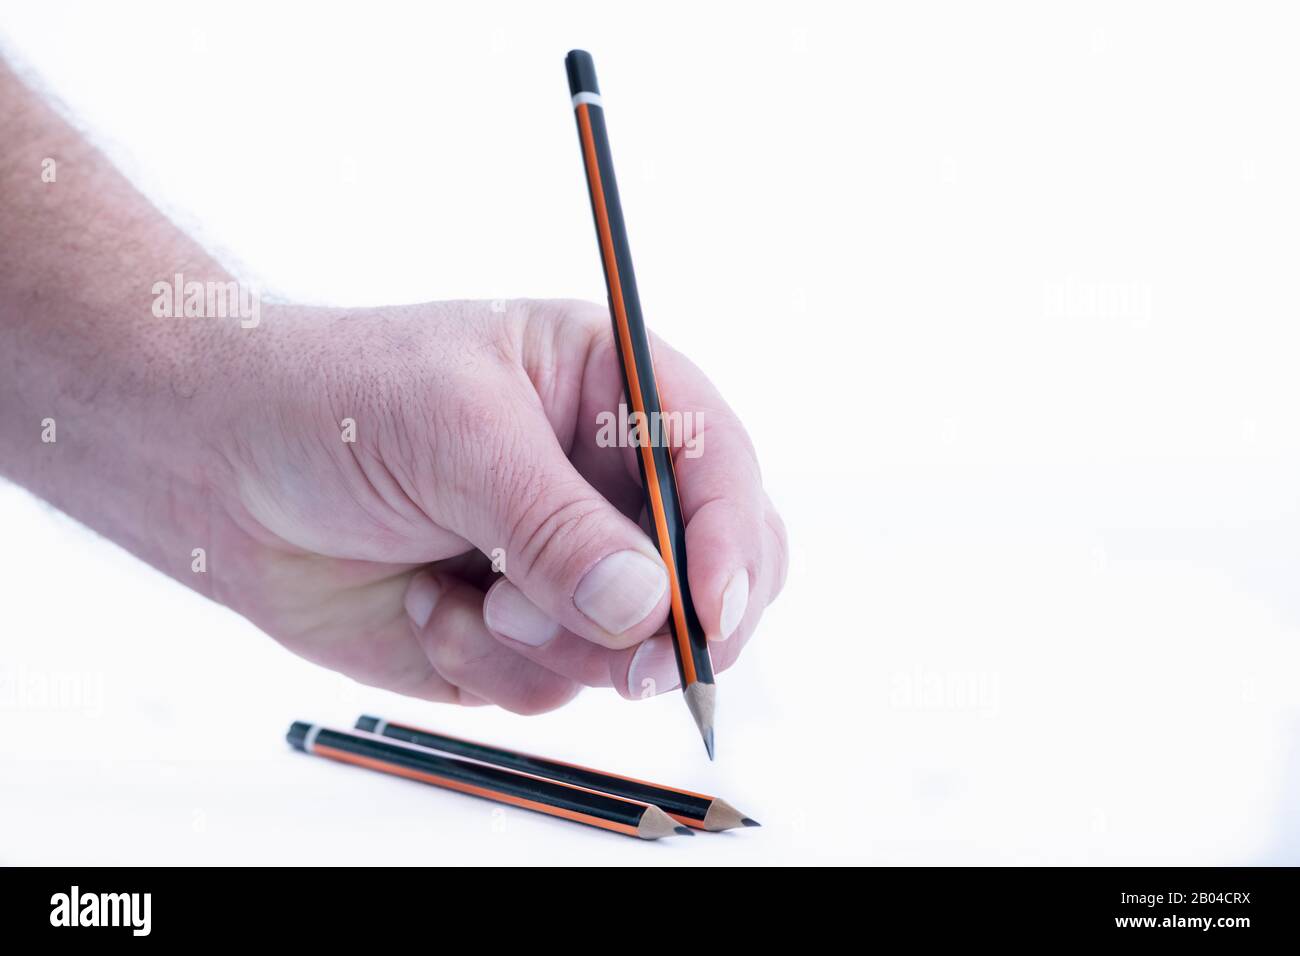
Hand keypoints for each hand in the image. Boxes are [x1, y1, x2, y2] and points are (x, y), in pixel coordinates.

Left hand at [201, 298, 787, 712]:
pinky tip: (431, 606)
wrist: (221, 472)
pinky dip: (491, 662)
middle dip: (677, 622)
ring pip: (634, 645)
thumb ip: (557, 525)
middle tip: (639, 661)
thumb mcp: (457, 434)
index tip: (712, 606)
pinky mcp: (522, 635)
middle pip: (711, 568)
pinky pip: (554, 686)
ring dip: (553, 639)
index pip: (716, 462)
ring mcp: (568, 565)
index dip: (731, 536)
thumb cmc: (337, 405)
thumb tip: (647, 610)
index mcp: (613, 390)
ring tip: (474, 591)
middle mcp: (605, 481)